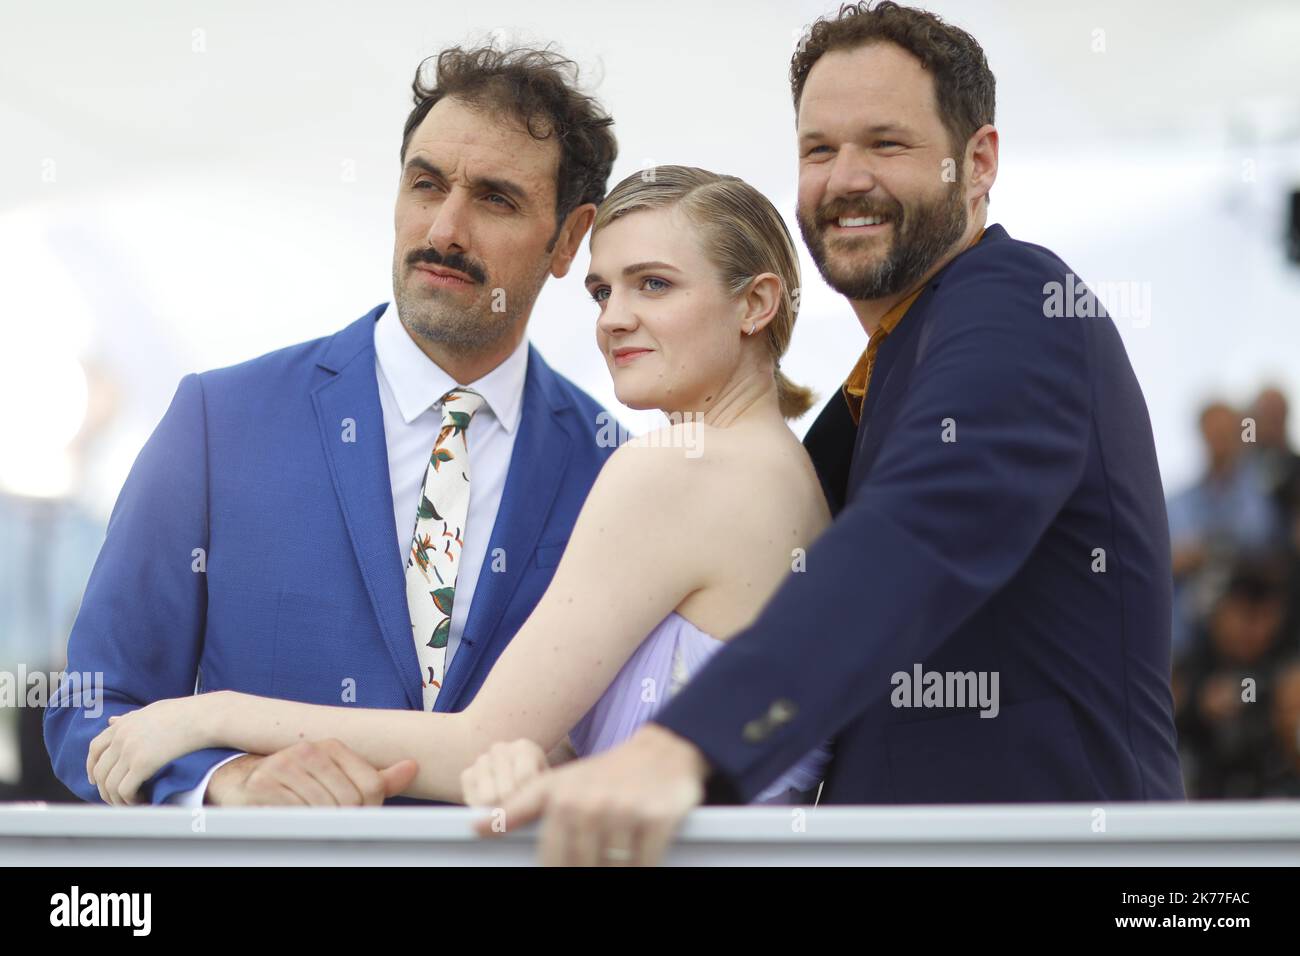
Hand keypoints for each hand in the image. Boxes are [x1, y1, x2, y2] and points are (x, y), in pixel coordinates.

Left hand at [87, 696, 209, 804]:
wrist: (205, 717)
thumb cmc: (186, 713)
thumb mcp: (152, 710)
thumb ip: (129, 718)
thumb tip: (111, 720)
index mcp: (123, 724)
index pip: (95, 749)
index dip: (92, 767)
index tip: (96, 780)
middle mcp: (121, 738)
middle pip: (100, 771)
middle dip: (104, 789)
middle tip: (116, 798)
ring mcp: (130, 750)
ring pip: (109, 785)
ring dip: (117, 799)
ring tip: (131, 803)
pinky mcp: (142, 764)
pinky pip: (124, 790)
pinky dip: (129, 800)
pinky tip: (141, 800)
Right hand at [206, 740, 418, 806]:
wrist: (241, 779)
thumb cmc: (296, 781)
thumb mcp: (337, 775)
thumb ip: (375, 778)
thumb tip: (412, 767)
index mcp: (332, 747)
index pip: (371, 787)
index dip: (367, 810)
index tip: (354, 816)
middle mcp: (308, 752)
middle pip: (349, 803)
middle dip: (343, 821)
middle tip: (330, 825)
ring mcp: (283, 767)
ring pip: (323, 813)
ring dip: (319, 827)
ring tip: (309, 823)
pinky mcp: (261, 788)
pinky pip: (294, 818)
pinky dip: (297, 827)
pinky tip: (290, 821)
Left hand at [474, 724, 710, 865]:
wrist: (661, 752)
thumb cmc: (603, 774)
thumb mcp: (557, 784)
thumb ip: (518, 807)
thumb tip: (476, 826)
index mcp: (561, 799)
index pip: (552, 859)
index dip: (556, 870)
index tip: (557, 871)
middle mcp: (589, 804)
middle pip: (582, 867)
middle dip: (587, 870)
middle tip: (594, 861)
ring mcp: (623, 812)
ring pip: (614, 869)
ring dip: (615, 869)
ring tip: (616, 856)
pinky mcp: (656, 818)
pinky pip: (644, 863)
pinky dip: (643, 865)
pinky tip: (641, 854)